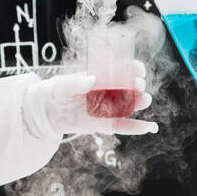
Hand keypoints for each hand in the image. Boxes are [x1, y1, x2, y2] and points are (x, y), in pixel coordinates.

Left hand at [21, 63, 156, 136]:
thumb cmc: (56, 92)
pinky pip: (122, 126)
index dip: (132, 68)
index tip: (137, 68)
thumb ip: (76, 82)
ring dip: (138, 102)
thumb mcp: (62, 85)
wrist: (48, 113)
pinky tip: (148, 127)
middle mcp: (108, 91)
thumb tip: (91, 80)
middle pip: (128, 87)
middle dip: (136, 85)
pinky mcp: (105, 124)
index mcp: (101, 76)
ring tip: (145, 100)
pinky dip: (135, 127)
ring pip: (128, 105)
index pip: (121, 70)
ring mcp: (108, 108)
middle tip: (138, 84)